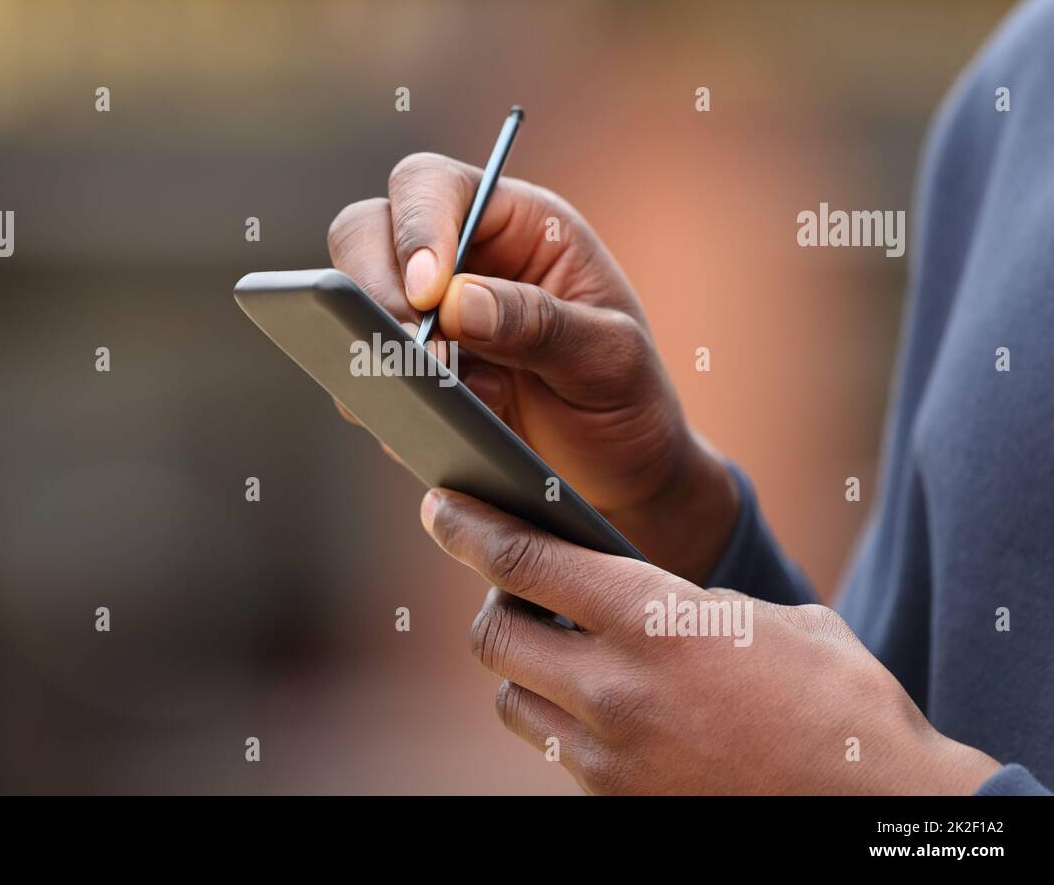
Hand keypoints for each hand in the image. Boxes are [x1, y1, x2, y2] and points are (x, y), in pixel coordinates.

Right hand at [327, 153, 736, 582]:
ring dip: (374, 345)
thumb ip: (539, 323)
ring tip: (438, 391)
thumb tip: (456, 303)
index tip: (426, 293)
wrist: (621, 473)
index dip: (417, 228)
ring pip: (350, 300)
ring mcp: (425, 316)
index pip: (435, 186)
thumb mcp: (608, 357)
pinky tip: (431, 421)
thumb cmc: (628, 399)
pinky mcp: (407, 372)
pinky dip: (375, 396)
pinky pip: (359, 371)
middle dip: (373, 286)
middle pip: (367, 229)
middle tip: (408, 348)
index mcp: (517, 224)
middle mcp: (460, 258)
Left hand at [420, 488, 1001, 794]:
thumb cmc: (842, 705)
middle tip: (516, 590)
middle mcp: (616, 688)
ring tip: (562, 654)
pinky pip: (554, 749)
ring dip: (522, 669)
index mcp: (657, 621)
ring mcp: (610, 755)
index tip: (440, 506)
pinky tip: (604, 708)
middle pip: (492, 635)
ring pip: (511, 700)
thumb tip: (648, 599)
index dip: (470, 527)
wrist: (877, 812)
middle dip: (493, 604)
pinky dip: (560, 720)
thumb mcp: (772, 619)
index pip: (526, 561)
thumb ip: (689, 602)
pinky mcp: (616, 801)